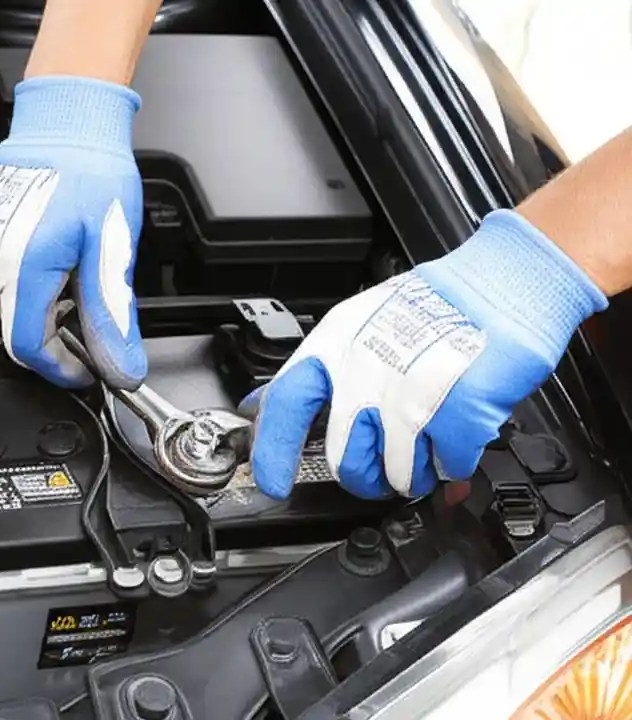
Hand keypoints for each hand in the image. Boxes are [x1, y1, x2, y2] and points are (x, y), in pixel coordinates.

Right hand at [0, 76, 146, 388]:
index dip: (61, 369)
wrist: (65, 121)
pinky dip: (21, 277)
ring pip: (5, 303)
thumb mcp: (112, 248)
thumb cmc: (90, 170)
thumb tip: (121, 367)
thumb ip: (112, 317)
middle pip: (17, 326)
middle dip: (56, 330)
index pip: (29, 347)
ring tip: (68, 265)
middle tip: (88, 303)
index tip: (86, 369)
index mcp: (22, 264)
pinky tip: (44, 249)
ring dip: (39, 301)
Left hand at [247, 210, 606, 499]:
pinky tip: (458, 435)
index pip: (285, 406)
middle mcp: (366, 375)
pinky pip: (449, 467)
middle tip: (380, 472)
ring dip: (414, 474)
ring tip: (426, 448)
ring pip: (398, 475)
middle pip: (346, 461)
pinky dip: (455, 461)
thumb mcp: (359, 323)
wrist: (505, 279)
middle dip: (365, 478)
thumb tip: (266, 403)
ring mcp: (411, 399)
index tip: (273, 482)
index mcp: (335, 347)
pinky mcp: (457, 417)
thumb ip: (322, 371)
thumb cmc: (438, 301)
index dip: (273, 451)